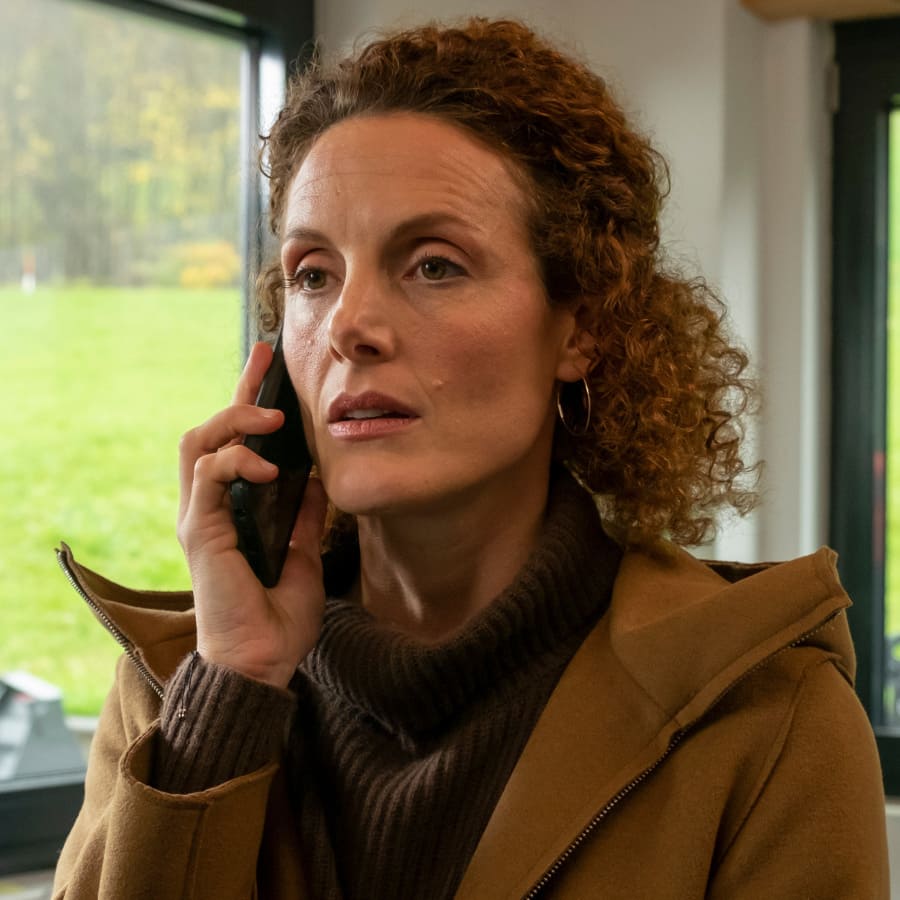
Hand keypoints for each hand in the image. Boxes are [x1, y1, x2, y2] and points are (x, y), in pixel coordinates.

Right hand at [177, 341, 327, 688]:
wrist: (262, 660)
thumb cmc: (278, 616)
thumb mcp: (303, 553)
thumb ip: (303, 516)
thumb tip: (317, 480)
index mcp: (233, 509)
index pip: (236, 443)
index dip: (249, 401)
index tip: (270, 365)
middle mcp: (209, 507)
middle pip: (210, 431)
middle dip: (240, 391)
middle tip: (266, 359)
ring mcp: (200, 516)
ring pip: (199, 442)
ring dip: (236, 420)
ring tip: (273, 418)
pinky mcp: (200, 530)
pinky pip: (208, 475)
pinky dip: (237, 461)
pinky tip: (268, 467)